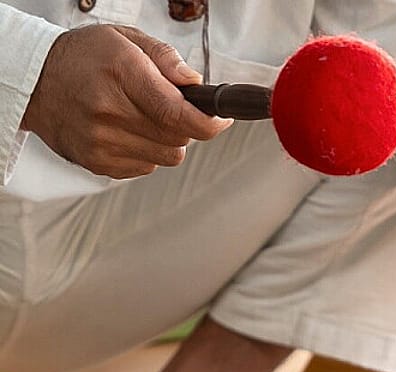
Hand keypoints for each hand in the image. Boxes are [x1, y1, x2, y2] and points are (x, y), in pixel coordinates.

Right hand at [20, 24, 231, 178]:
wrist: (33, 81)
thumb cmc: (83, 58)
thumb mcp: (126, 39)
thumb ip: (166, 59)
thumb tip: (196, 83)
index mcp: (122, 75)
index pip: (180, 115)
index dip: (210, 122)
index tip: (221, 119)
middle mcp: (109, 111)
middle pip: (179, 139)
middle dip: (185, 125)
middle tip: (168, 107)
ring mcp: (101, 141)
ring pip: (167, 156)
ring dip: (167, 140)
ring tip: (143, 117)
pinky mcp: (97, 162)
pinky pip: (146, 167)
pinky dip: (147, 152)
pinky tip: (127, 131)